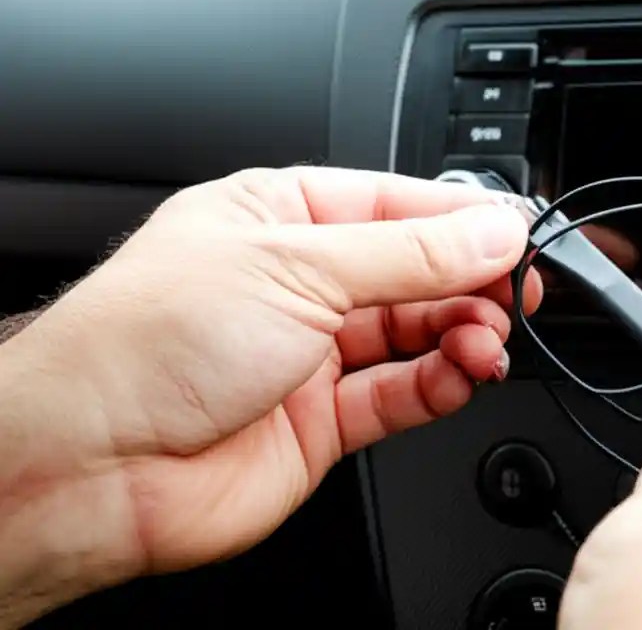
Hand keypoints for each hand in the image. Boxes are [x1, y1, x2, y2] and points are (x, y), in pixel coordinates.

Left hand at [0, 167, 539, 625]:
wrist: (90, 466)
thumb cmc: (149, 345)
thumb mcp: (296, 267)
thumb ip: (409, 255)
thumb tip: (491, 231)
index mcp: (279, 217)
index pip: (397, 206)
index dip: (464, 222)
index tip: (520, 237)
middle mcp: (298, 283)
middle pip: (415, 272)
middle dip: (470, 282)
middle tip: (515, 294)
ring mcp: (310, 354)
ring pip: (415, 335)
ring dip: (462, 334)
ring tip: (487, 342)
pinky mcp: (322, 422)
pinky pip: (401, 395)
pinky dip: (440, 384)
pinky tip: (462, 375)